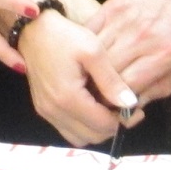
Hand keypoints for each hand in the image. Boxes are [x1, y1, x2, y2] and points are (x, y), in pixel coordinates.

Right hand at [20, 11, 141, 146]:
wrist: (33, 31)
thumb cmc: (65, 36)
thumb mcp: (93, 52)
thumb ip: (111, 80)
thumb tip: (130, 104)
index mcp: (68, 98)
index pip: (103, 125)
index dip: (124, 121)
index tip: (137, 109)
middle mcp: (54, 111)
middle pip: (92, 136)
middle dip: (112, 127)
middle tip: (127, 109)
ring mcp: (46, 112)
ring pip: (79, 138)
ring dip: (97, 129)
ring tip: (110, 109)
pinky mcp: (43, 109)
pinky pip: (67, 129)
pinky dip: (83, 125)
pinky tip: (93, 107)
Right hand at [92, 0, 170, 100]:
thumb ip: (160, 85)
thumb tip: (133, 106)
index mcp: (164, 53)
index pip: (128, 88)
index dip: (116, 103)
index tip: (112, 109)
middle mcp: (142, 37)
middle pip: (107, 73)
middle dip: (100, 90)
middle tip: (98, 97)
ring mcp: (124, 20)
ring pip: (95, 55)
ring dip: (90, 70)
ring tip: (91, 80)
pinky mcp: (112, 6)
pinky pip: (90, 32)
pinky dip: (86, 47)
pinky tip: (89, 56)